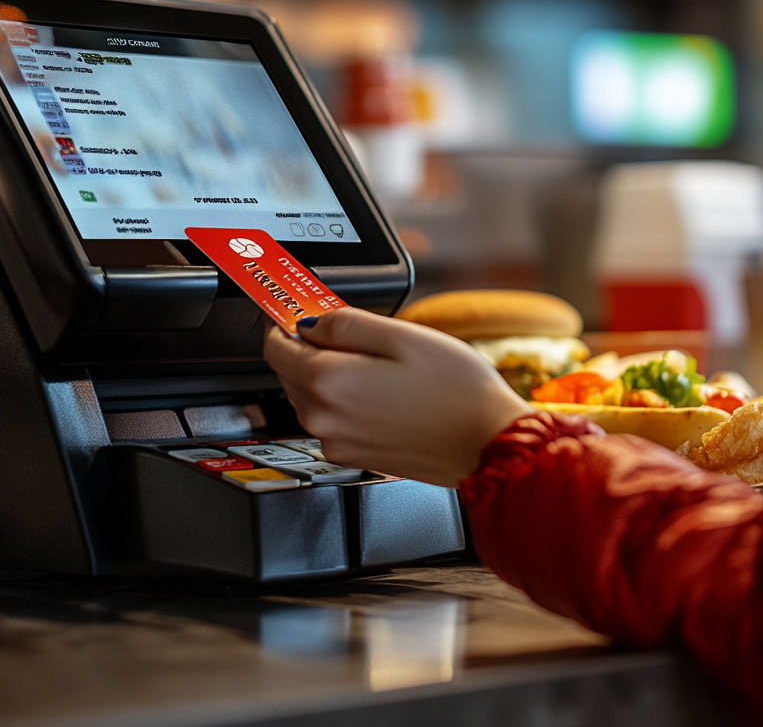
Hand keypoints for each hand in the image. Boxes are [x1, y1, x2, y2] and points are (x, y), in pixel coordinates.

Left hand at [263, 307, 531, 487]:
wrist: (487, 444)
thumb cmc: (456, 391)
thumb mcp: (402, 334)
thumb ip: (347, 323)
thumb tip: (311, 319)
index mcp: (327, 382)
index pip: (275, 345)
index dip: (284, 320)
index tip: (297, 306)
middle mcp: (322, 419)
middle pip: (290, 371)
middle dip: (310, 345)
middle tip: (350, 328)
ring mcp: (337, 443)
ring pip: (312, 394)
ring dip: (329, 372)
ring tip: (378, 359)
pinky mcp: (354, 456)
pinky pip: (333, 417)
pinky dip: (346, 398)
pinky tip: (383, 388)